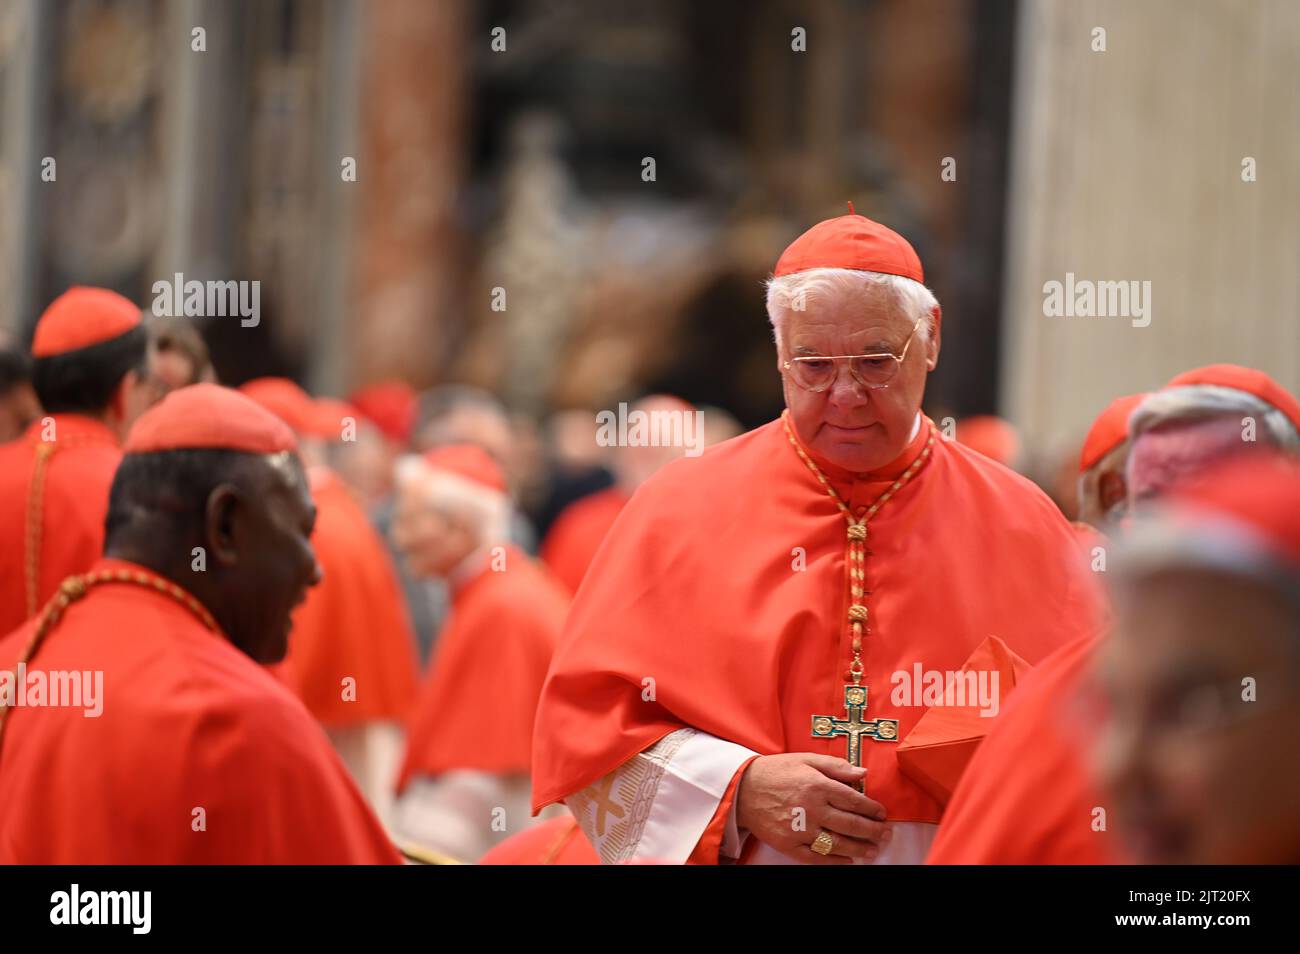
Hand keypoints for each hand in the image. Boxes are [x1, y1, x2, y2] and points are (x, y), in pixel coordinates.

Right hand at [735, 753, 891, 864]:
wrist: (742, 788)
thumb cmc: (776, 771)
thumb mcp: (806, 759)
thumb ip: (836, 765)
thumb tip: (863, 771)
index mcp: (817, 785)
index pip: (854, 800)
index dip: (872, 808)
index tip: (882, 812)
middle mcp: (812, 808)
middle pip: (850, 824)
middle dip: (872, 830)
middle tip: (885, 833)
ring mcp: (800, 829)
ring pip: (837, 843)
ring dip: (859, 848)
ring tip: (873, 849)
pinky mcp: (788, 844)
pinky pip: (816, 857)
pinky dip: (834, 861)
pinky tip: (848, 860)